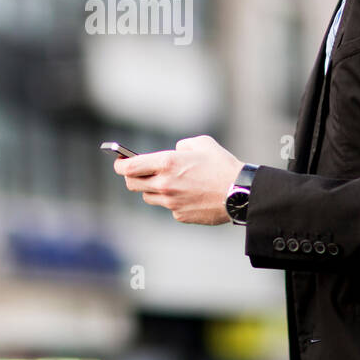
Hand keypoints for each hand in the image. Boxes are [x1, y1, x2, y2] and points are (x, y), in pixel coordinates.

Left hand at [113, 135, 242, 224]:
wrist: (240, 193)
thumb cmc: (222, 165)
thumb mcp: (202, 144)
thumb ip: (182, 146)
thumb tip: (175, 151)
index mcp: (167, 163)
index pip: (129, 167)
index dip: (120, 164)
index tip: (119, 162)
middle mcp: (164, 184)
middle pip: (132, 184)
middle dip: (131, 177)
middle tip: (137, 172)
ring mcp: (171, 203)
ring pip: (148, 197)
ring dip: (151, 189)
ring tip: (167, 182)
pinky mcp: (180, 215)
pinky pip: (168, 207)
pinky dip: (172, 201)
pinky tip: (188, 194)